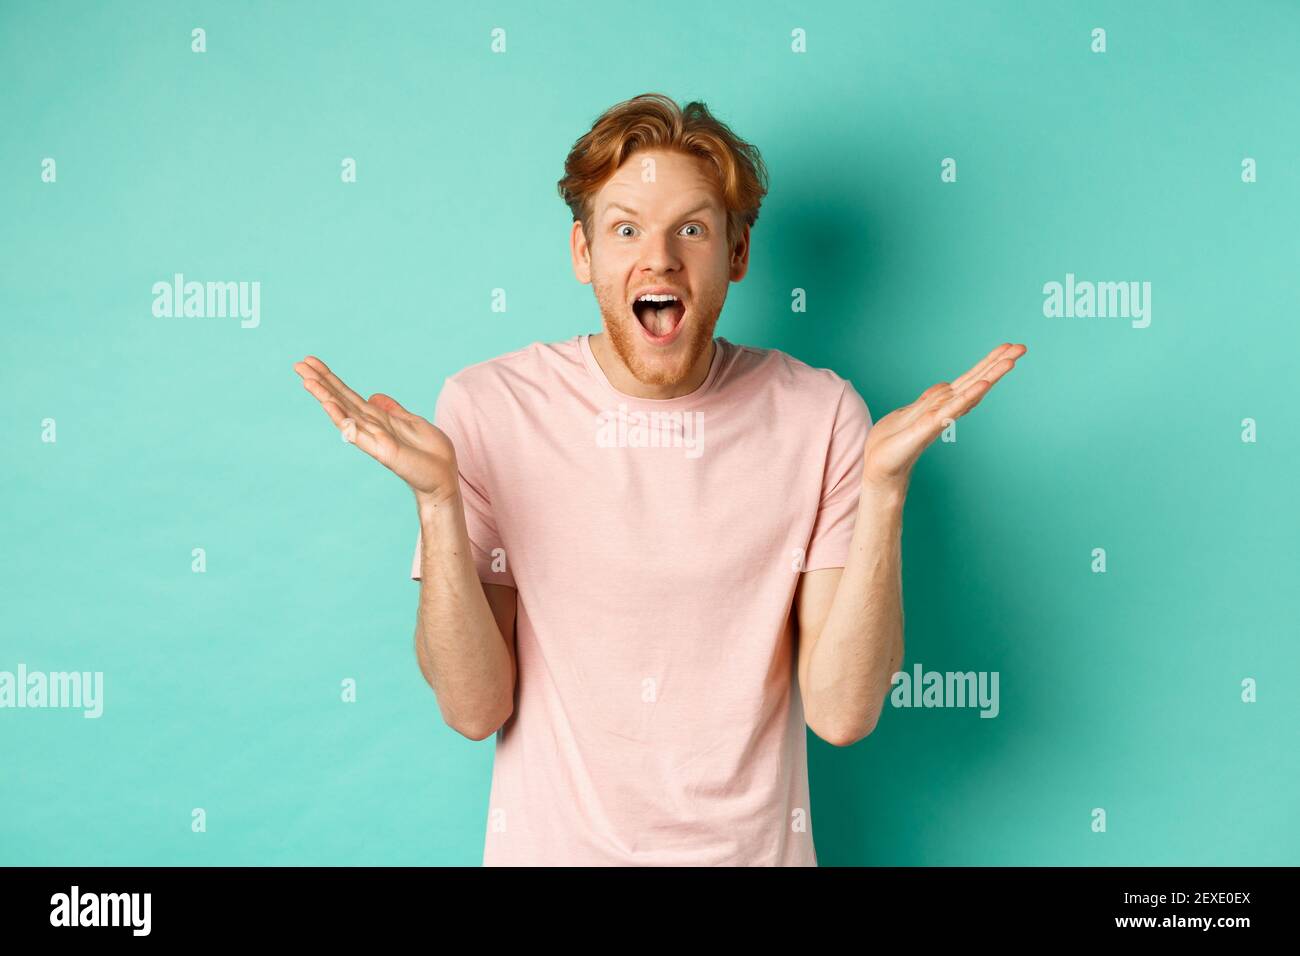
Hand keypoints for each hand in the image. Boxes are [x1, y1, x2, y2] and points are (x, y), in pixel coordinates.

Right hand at [292, 355, 458, 503]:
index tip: (312, 362)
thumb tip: (375, 396)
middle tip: (298, 364)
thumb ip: (392, 410)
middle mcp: (371, 427)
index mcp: (379, 418)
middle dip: (321, 382)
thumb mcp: (413, 422)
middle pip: (341, 399)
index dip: (331, 378)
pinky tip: (328, 405)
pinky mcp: (382, 450)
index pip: (349, 395)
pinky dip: (342, 418)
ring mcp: (374, 438)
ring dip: (325, 396)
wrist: (443, 480)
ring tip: (306, 380)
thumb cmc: (431, 455)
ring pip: (344, 412)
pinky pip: (358, 432)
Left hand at [862, 343, 1026, 491]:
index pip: (969, 380)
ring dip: (990, 377)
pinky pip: (951, 410)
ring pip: (968, 393)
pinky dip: (967, 398)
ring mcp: (938, 419)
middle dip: (997, 364)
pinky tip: (982, 386)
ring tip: (1011, 361)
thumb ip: (930, 400)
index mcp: (941, 405)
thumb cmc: (892, 444)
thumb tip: (944, 385)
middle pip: (975, 382)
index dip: (988, 364)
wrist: (878, 470)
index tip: (1008, 347)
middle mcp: (945, 411)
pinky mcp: (927, 428)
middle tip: (1021, 348)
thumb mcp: (910, 412)